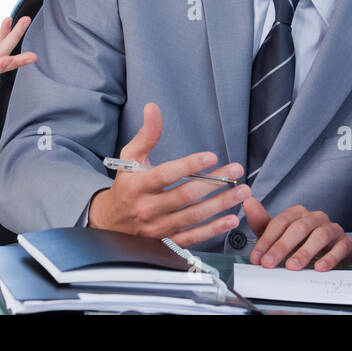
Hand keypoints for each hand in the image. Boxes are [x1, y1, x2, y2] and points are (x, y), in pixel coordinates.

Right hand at [88, 103, 250, 247]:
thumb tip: (153, 108)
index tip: (211, 157)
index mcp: (138, 185)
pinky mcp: (166, 242)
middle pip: (185, 195)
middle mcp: (148, 208)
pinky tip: (231, 219)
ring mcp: (158, 227)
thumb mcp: (130, 158)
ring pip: (193, 216)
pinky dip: (213, 230)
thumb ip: (146, 134)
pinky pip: (193, 237)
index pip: (166, 175)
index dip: (189, 166)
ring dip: (221, 204)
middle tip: (236, 170)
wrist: (110, 222)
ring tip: (241, 192)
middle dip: (214, 182)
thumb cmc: (126, 185)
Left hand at [244, 200, 351, 270]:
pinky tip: (320, 267)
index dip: (267, 240)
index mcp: (298, 213)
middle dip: (281, 246)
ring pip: (319, 235)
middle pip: (298, 228)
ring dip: (304, 252)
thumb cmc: (302, 244)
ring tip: (292, 266)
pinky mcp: (346, 242)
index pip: (280, 222)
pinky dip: (330, 257)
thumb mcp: (279, 236)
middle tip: (269, 263)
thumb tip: (248, 202)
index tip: (257, 258)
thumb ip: (263, 223)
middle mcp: (316, 218)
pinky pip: (340, 247)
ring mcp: (332, 229)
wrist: (331, 255)